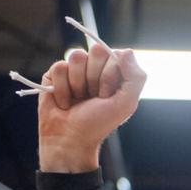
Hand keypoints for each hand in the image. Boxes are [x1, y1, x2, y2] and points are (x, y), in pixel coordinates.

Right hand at [37, 44, 145, 172]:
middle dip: (95, 77)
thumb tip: (127, 51)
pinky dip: (63, 88)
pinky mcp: (55, 74)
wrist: (70, 138)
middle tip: (94, 96)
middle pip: (96, 51)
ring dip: (78, 83)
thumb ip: (135, 77)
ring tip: (78, 98)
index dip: (111, 74)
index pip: (116, 54)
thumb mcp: (126, 103)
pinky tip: (65, 101)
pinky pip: (59, 67)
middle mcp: (95, 69)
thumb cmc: (99, 123)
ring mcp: (75, 70)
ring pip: (76, 56)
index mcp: (115, 73)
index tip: (108, 95)